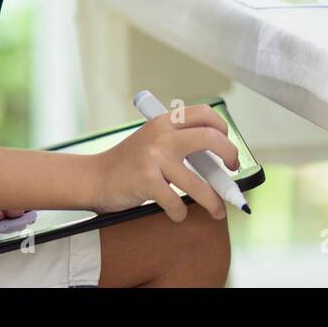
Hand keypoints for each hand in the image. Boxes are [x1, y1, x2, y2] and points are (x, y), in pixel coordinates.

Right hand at [88, 102, 239, 221]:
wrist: (95, 178)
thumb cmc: (128, 163)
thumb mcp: (152, 141)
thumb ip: (179, 141)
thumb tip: (218, 158)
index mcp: (165, 122)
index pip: (204, 114)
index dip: (223, 128)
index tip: (226, 146)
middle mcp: (162, 135)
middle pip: (211, 139)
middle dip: (230, 156)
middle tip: (232, 170)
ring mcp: (155, 158)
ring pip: (199, 183)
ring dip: (213, 201)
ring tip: (217, 210)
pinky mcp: (147, 181)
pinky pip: (177, 203)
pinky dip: (181, 212)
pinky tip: (177, 212)